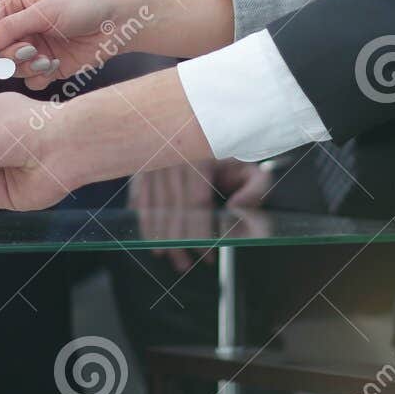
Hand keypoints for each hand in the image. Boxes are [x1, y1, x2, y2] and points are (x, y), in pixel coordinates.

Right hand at [0, 0, 145, 89]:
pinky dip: (40, 75)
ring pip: (11, 67)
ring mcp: (32, 48)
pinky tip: (55, 63)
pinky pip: (30, 80)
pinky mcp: (46, 66)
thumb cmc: (83, 4)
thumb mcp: (42, 10)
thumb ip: (9, 27)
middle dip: (8, 53)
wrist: (117, 23)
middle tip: (27, 49)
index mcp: (15, 4)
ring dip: (25, 65)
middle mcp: (21, 27)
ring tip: (43, 57)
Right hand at [130, 161, 272, 271]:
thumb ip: (256, 188)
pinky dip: (142, 218)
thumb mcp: (249, 166)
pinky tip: (148, 235)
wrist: (201, 129)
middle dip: (177, 242)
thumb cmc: (225, 153)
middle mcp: (175, 158)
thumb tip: (238, 209)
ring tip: (166, 255)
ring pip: (153, 205)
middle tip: (184, 264)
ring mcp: (155, 161)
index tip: (206, 254)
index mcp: (201, 158)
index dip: (200, 233)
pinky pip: (139, 196)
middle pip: (173, 208)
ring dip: (158, 235)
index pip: (197, 203)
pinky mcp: (142, 165)